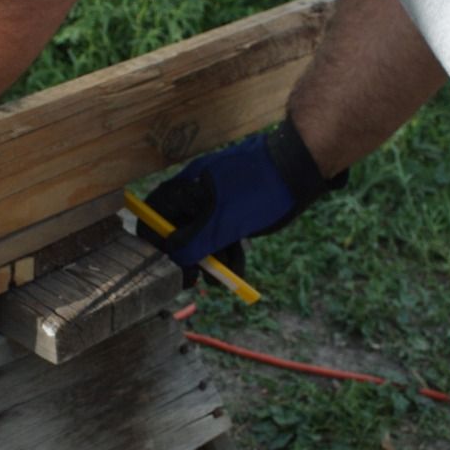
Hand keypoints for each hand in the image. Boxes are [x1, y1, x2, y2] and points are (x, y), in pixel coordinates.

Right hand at [141, 117, 344, 287]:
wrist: (296, 168)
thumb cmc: (255, 189)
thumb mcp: (221, 221)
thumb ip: (193, 242)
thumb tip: (172, 258)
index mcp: (183, 190)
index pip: (152, 217)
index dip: (153, 243)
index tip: (162, 266)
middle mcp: (194, 198)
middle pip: (177, 234)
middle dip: (186, 260)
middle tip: (193, 281)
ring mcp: (214, 206)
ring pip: (203, 241)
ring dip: (211, 263)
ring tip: (221, 281)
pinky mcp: (232, 215)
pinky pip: (222, 239)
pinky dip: (228, 256)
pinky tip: (237, 274)